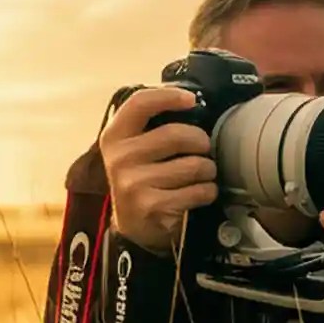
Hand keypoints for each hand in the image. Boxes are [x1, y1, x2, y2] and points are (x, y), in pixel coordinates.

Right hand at [99, 87, 218, 255]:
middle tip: (204, 148)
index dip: (168, 96)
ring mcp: (134, 184)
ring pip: (194, 165)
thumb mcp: (135, 149)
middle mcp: (120, 158)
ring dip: (208, 170)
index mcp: (115, 137)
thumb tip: (190, 101)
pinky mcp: (153, 206)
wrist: (134, 226)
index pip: (140, 104)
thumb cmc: (143, 178)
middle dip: (201, 141)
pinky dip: (208, 191)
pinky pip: (198, 190)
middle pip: (177, 135)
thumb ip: (152, 125)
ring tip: (203, 174)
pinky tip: (200, 193)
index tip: (190, 100)